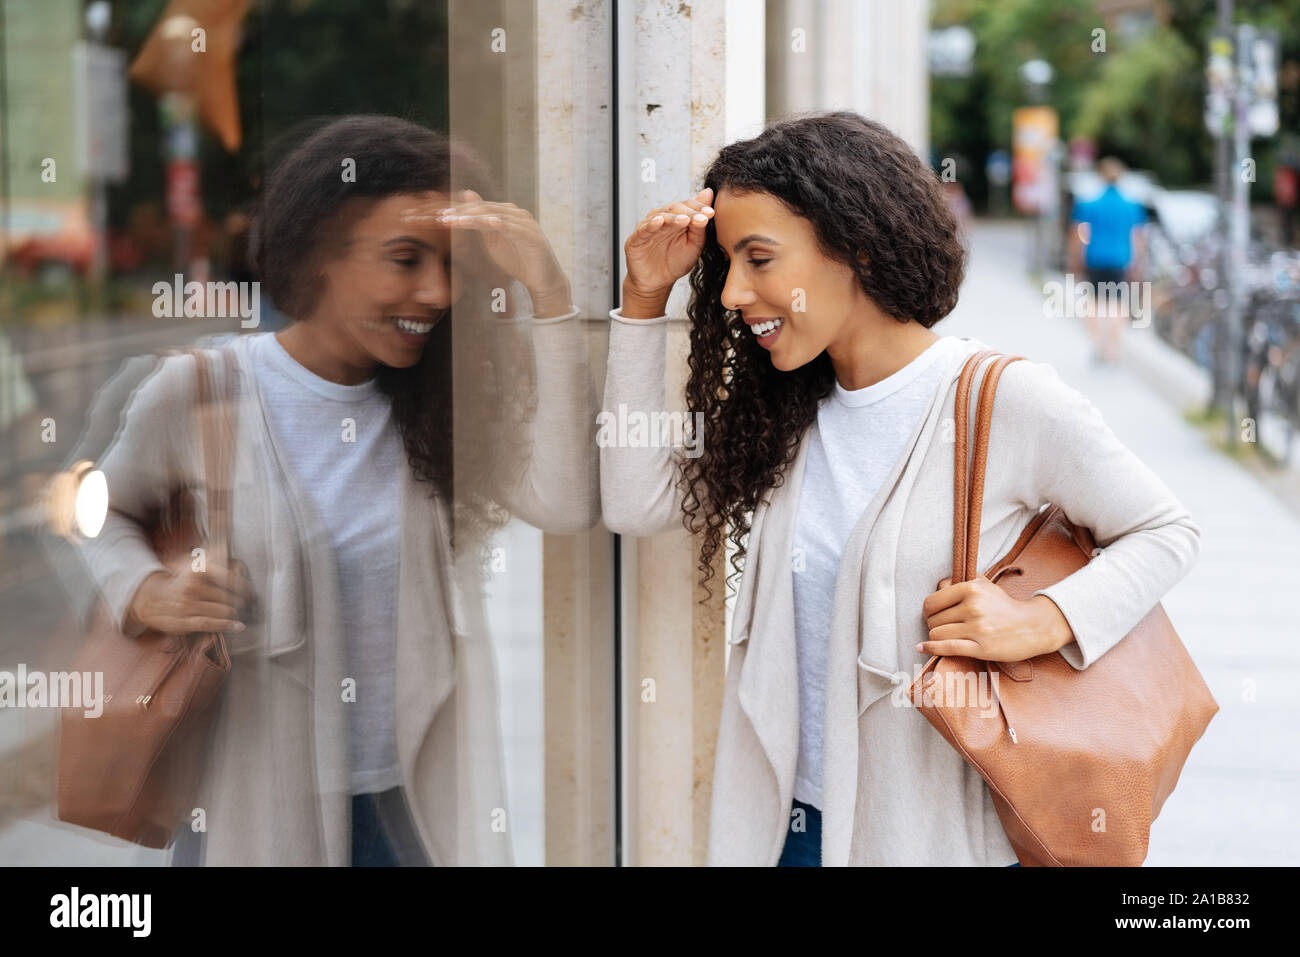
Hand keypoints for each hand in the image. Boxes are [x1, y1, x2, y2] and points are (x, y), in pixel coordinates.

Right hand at [125, 558, 255, 636]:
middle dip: (241, 601)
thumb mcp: (192, 563)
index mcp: (197, 570)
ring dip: (234, 613)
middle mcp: (192, 587)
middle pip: (229, 597)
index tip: (252, 591)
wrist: (150, 599)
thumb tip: (226, 536)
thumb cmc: (180, 581)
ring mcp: (187, 605)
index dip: (245, 586)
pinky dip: (227, 626)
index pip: (229, 578)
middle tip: (249, 604)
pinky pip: (211, 624)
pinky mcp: (184, 622)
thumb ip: (211, 552)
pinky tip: (238, 626)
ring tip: (239, 612)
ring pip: (223, 611)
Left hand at [401, 191, 571, 315]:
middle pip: (476, 207)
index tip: (424, 217)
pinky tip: (478, 223)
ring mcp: (522, 221)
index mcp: (501, 213)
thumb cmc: (518, 262)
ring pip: (489, 214)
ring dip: (466, 216)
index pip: (469, 208)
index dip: (446, 211)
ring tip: (446, 219)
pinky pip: (507, 226)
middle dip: (450, 211)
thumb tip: (464, 200)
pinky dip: (492, 223)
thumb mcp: (492, 242)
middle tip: (428, 216)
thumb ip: (478, 224)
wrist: (544, 281)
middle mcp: (512, 212)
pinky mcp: (530, 234)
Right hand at [622, 188, 714, 306]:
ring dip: (673, 217)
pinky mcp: (636, 238)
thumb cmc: (675, 262)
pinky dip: (651, 224)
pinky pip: (644, 229)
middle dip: (690, 212)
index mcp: (677, 218)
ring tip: (685, 220)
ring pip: (661, 216)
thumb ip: (700, 223)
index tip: (711, 213)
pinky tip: (659, 222)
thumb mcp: (694, 244)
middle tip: (702, 217)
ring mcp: (648, 227)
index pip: (688, 206)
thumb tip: (708, 193)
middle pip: (676, 208)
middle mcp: (662, 218)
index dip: (699, 208)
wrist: (657, 283)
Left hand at [917, 574, 1072, 661]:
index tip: (932, 614)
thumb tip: (938, 586)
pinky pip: (947, 648)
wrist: (1034, 626)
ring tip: (945, 636)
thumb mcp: (985, 585)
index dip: (928, 610)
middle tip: (944, 626)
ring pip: (937, 633)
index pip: (932, 601)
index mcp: (971, 588)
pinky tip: (921, 648)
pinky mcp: (982, 647)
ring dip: (936, 637)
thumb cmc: (1004, 606)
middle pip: (933, 619)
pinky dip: (931, 648)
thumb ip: (960, 581)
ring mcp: (977, 628)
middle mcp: (973, 607)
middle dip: (934, 624)